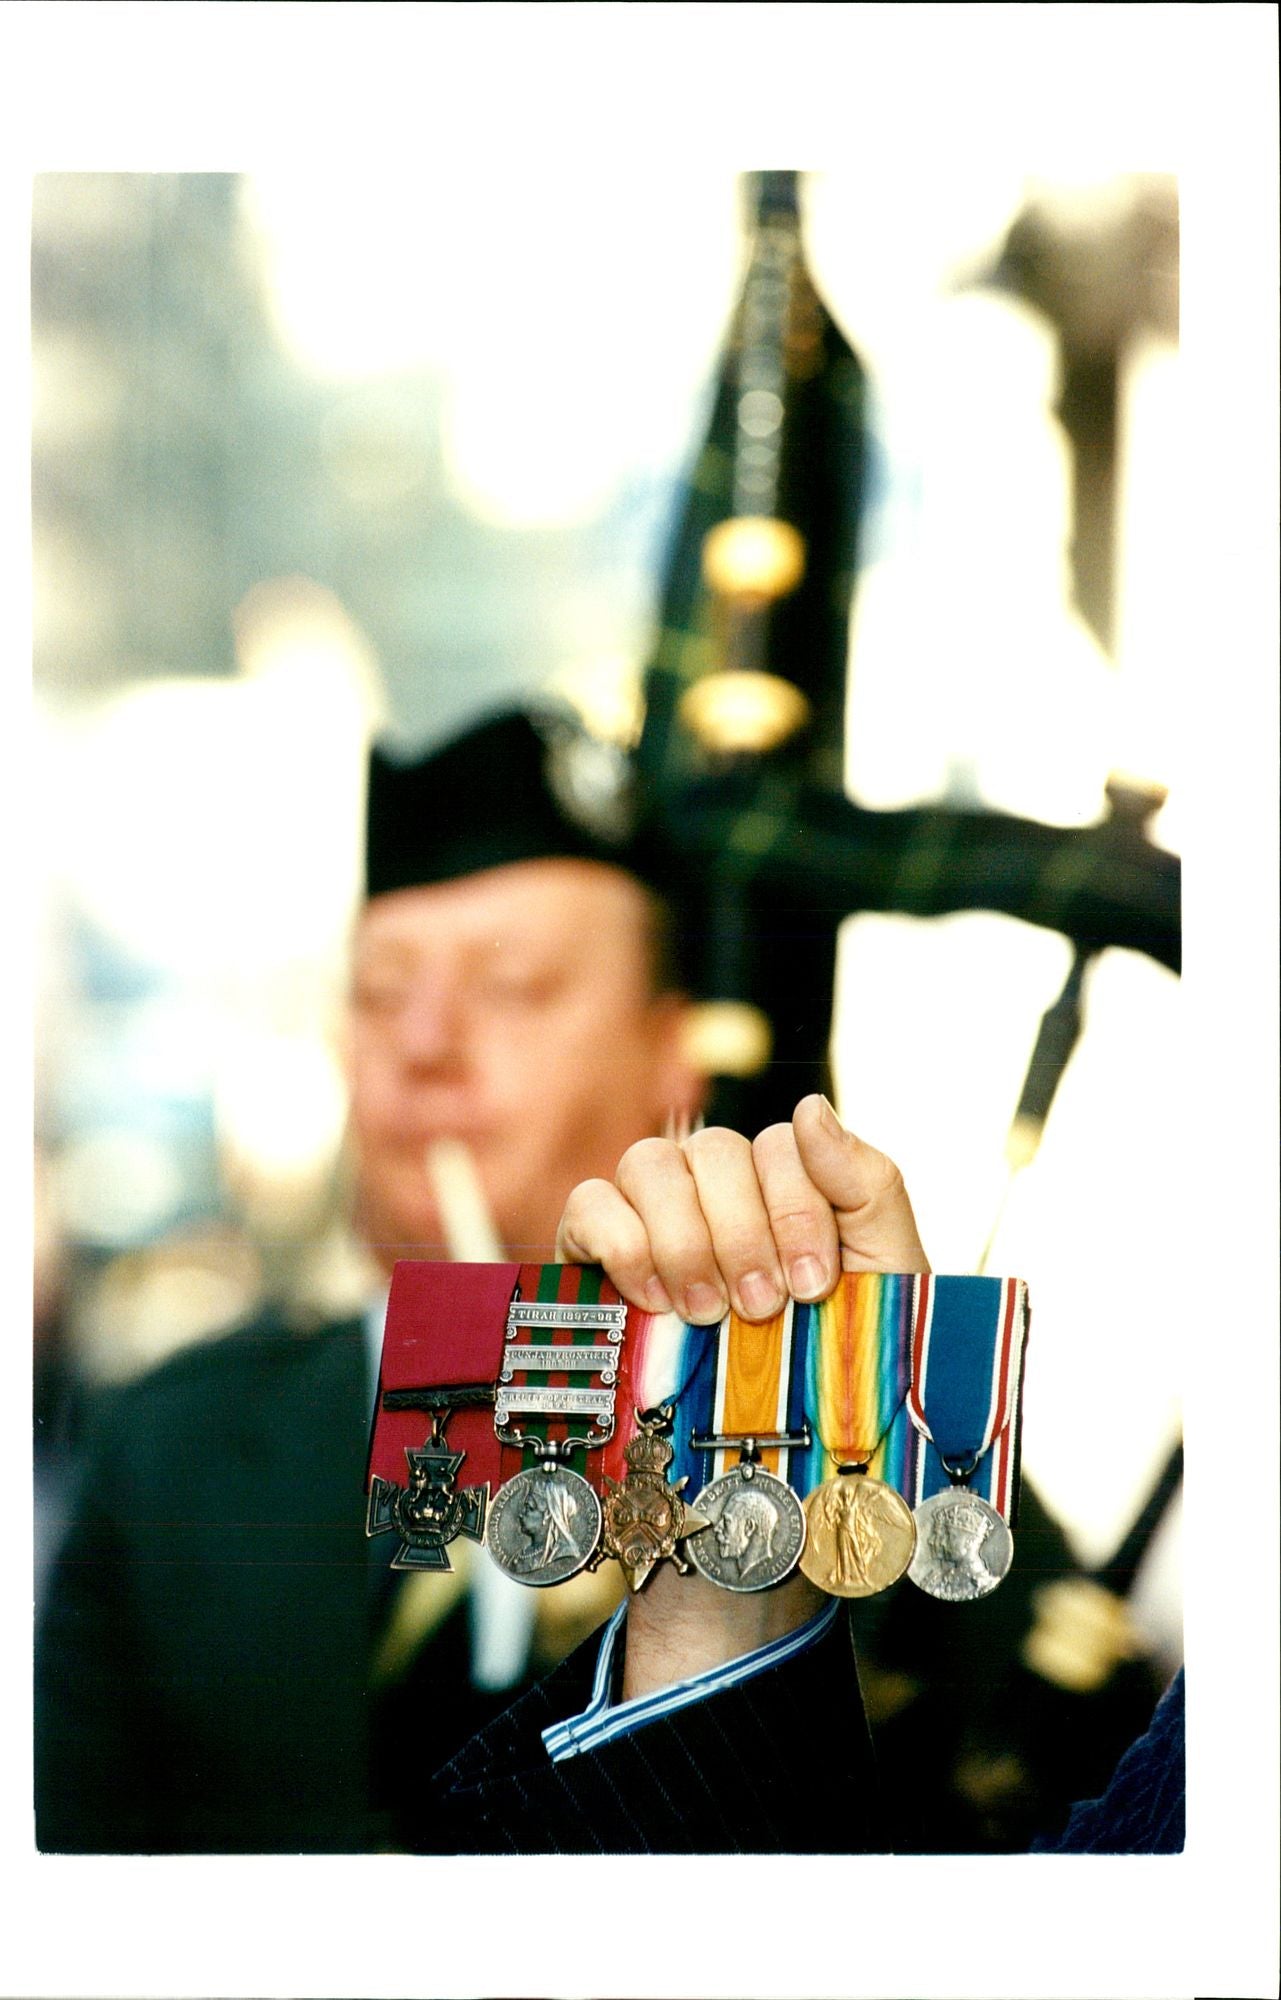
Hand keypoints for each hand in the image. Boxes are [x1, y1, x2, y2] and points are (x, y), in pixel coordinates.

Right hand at [556, 1092, 929, 1324]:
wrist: (789, 1430)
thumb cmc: (835, 1344)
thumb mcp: (881, 1269)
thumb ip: (866, 1182)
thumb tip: (812, 1107)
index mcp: (783, 1175)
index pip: (779, 1145)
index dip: (796, 1213)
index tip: (811, 1287)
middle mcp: (714, 1177)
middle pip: (714, 1149)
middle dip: (742, 1235)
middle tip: (760, 1307)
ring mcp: (651, 1203)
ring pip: (650, 1163)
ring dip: (683, 1241)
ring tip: (705, 1310)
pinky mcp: (592, 1239)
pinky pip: (590, 1201)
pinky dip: (621, 1243)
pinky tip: (653, 1298)